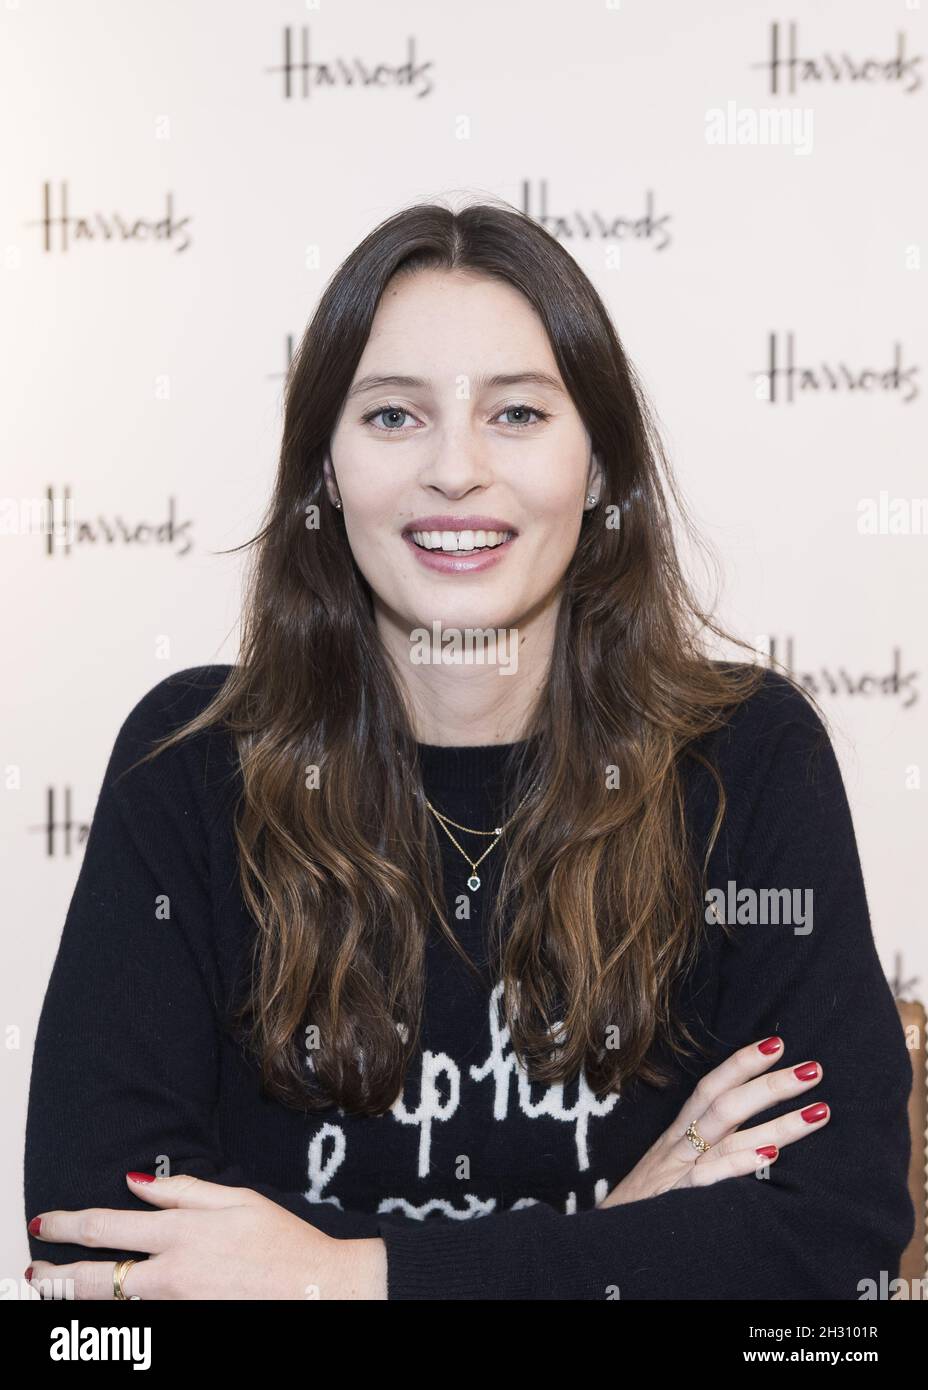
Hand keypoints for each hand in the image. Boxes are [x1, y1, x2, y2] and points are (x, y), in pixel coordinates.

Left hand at [25, 1173, 387, 1299]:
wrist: (316, 1292)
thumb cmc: (283, 1242)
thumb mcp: (238, 1198)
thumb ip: (184, 1190)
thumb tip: (137, 1181)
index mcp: (183, 1233)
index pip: (107, 1227)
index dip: (68, 1225)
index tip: (46, 1224)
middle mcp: (171, 1274)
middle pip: (93, 1279)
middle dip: (55, 1275)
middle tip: (34, 1272)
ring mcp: (176, 1307)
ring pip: (110, 1308)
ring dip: (76, 1300)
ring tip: (54, 1292)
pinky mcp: (187, 1326)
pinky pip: (141, 1323)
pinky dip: (119, 1316)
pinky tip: (104, 1311)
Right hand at [597, 1035, 828, 1207]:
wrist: (604, 1239)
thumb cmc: (644, 1204)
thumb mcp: (670, 1168)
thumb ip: (705, 1151)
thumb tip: (755, 1140)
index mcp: (678, 1134)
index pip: (711, 1087)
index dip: (742, 1063)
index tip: (777, 1044)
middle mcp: (679, 1145)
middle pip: (726, 1103)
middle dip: (771, 1085)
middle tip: (813, 1070)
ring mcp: (678, 1171)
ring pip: (729, 1136)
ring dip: (777, 1123)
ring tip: (818, 1113)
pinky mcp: (675, 1200)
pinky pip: (708, 1179)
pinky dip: (737, 1165)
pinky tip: (769, 1158)